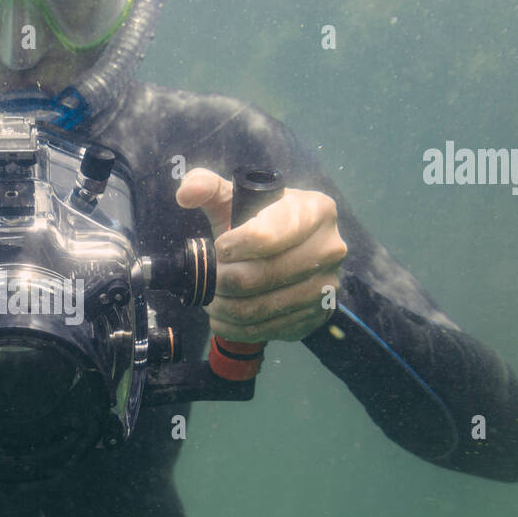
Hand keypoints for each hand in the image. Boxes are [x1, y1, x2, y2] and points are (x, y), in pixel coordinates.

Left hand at [175, 168, 345, 341]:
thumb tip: (186, 193)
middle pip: (262, 275)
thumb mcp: (234, 198)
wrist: (288, 253)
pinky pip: (267, 329)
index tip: (219, 247)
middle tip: (209, 277)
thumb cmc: (257, 222)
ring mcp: (328, 285)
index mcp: (316, 210)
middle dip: (223, 279)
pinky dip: (234, 327)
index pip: (266, 236)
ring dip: (224, 306)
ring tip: (210, 297)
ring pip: (261, 307)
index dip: (233, 246)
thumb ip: (206, 186)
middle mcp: (331, 248)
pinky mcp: (317, 315)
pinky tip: (222, 316)